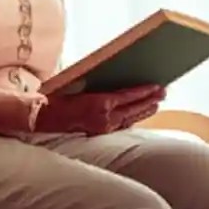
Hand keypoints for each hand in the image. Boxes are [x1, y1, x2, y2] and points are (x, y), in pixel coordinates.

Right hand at [34, 85, 165, 134]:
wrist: (44, 117)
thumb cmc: (60, 96)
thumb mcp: (80, 84)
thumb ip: (99, 85)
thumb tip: (116, 76)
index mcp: (100, 103)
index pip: (128, 96)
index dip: (144, 92)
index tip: (157, 86)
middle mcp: (104, 117)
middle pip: (133, 108)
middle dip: (150, 100)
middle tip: (164, 92)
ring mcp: (102, 126)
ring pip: (129, 118)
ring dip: (144, 110)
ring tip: (157, 103)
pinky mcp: (99, 132)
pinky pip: (121, 125)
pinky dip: (132, 118)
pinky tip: (139, 114)